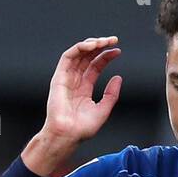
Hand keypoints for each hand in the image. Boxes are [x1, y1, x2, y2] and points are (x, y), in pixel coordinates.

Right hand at [23, 36, 122, 175]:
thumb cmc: (82, 129)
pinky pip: (68, 57)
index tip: (117, 51)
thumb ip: (111, 94)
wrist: (68, 135)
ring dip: (91, 44)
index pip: (95, 66)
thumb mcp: (103, 110)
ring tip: (104, 42)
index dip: (106, 57)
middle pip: (87, 57)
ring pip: (78, 54)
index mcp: (84, 89)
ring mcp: (66, 78)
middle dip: (100, 46)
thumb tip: (118, 78)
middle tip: (113, 41)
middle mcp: (75, 81)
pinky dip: (79, 48)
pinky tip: (92, 46)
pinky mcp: (59, 77)